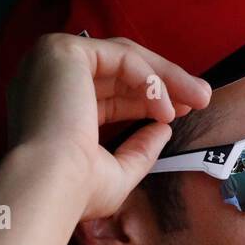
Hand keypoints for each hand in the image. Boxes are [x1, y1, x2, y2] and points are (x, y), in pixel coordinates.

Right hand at [5, 34, 211, 221]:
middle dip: (163, 83)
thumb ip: (139, 150)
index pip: (103, 91)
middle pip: (116, 69)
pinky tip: (166, 108)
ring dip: (165, 77)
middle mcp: (44, 79)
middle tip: (200, 98)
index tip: (177, 113)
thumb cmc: (73, 192)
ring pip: (122, 58)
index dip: (143, 100)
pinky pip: (120, 56)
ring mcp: (49, 61)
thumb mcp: (116, 172)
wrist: (48, 189)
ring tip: (198, 99)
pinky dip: (150, 78)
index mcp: (49, 106)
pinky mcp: (62, 52)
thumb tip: (164, 130)